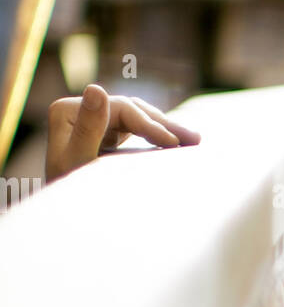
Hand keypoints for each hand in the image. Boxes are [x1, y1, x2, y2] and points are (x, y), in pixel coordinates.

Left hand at [46, 83, 199, 182]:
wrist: (64, 218)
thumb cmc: (67, 195)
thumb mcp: (78, 163)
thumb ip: (89, 128)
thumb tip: (96, 88)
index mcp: (67, 111)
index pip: (119, 108)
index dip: (148, 124)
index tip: (172, 143)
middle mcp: (79, 110)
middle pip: (131, 110)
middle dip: (163, 124)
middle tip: (195, 140)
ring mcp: (94, 120)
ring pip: (137, 117)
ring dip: (166, 128)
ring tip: (195, 141)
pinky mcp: (106, 134)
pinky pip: (136, 129)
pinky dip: (157, 136)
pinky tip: (179, 144)